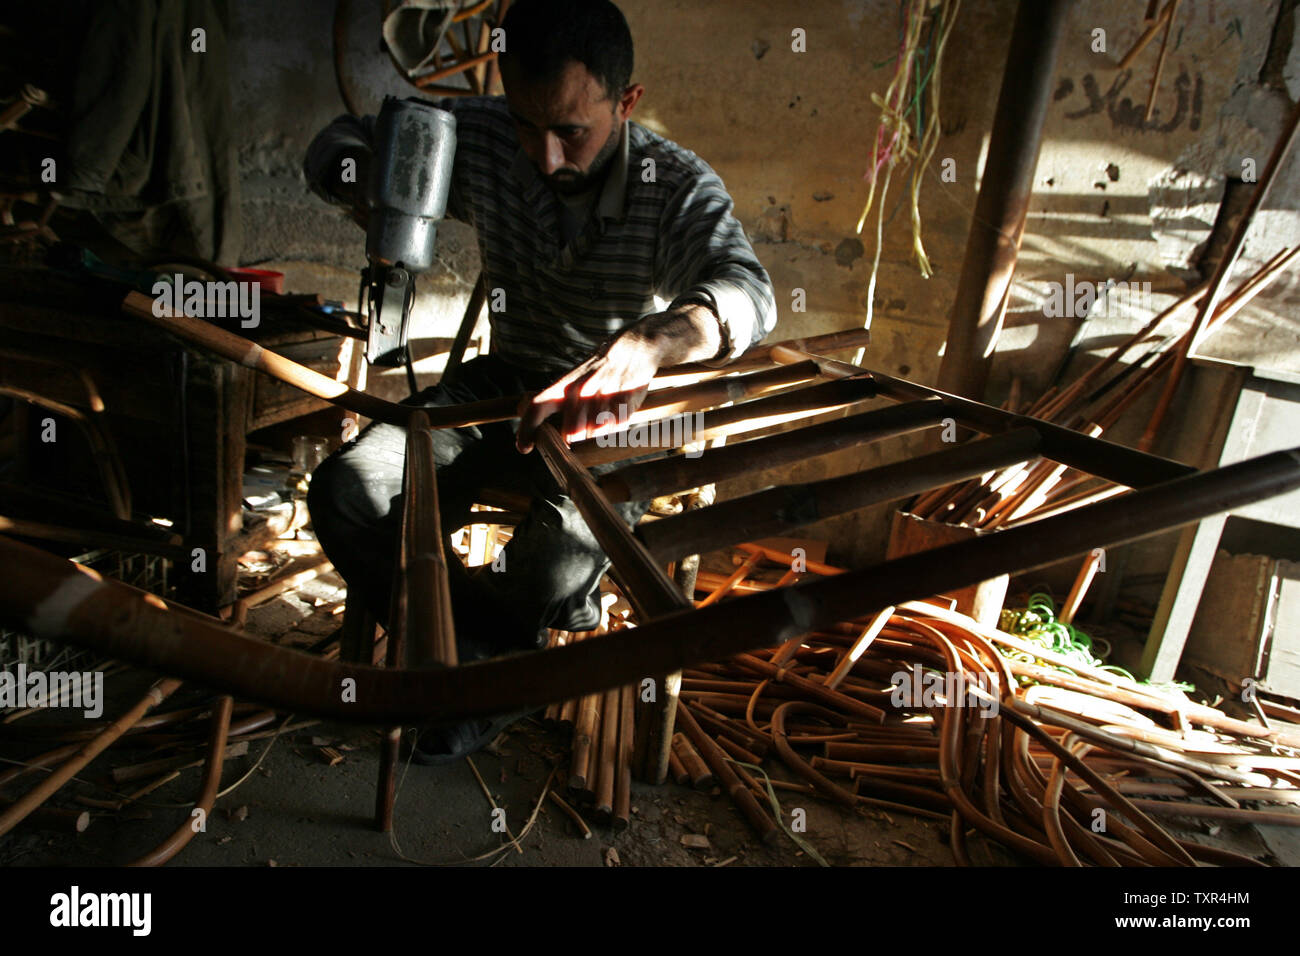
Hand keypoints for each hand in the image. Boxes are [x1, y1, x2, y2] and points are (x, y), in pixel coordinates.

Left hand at [515, 304, 723, 453]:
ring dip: (597, 430)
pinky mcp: (626, 397)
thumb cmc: (603, 368)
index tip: (524, 448)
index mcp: (566, 384)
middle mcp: (581, 388)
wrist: (637, 345)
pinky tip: (620, 412)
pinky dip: (617, 424)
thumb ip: (563, 401)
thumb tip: (555, 430)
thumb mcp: (578, 378)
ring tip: (604, 415)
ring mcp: (603, 394)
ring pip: (594, 431)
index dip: (527, 429)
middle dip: (574, 436)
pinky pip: (617, 425)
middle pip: (571, 430)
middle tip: (580, 433)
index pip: (538, 406)